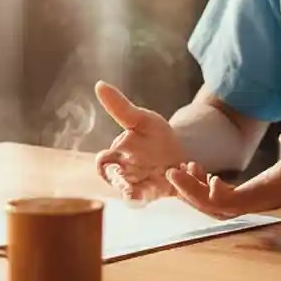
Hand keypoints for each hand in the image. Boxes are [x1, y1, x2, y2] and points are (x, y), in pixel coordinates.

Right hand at [94, 81, 186, 203]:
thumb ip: (119, 107)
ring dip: (146, 193)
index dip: (105, 164)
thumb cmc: (152, 136)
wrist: (178, 150)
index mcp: (116, 158)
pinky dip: (173, 190)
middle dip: (125, 187)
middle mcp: (127, 177)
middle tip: (130, 190)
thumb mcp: (140, 120)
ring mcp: (145, 188)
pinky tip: (180, 178)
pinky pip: (166, 197)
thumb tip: (99, 84)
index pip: (103, 163)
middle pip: (120, 185)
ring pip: (140, 195)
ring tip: (155, 187)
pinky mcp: (165, 194)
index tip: (109, 160)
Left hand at [165, 127, 280, 217]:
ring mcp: (260, 198)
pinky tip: (198, 170)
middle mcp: (266, 199)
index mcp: (278, 189)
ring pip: (219, 208)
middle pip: (221, 209)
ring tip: (179, 170)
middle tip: (172, 172)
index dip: (217, 196)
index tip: (208, 176)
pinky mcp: (258, 192)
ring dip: (195, 192)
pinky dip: (207, 188)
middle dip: (193, 194)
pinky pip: (225, 199)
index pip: (240, 202)